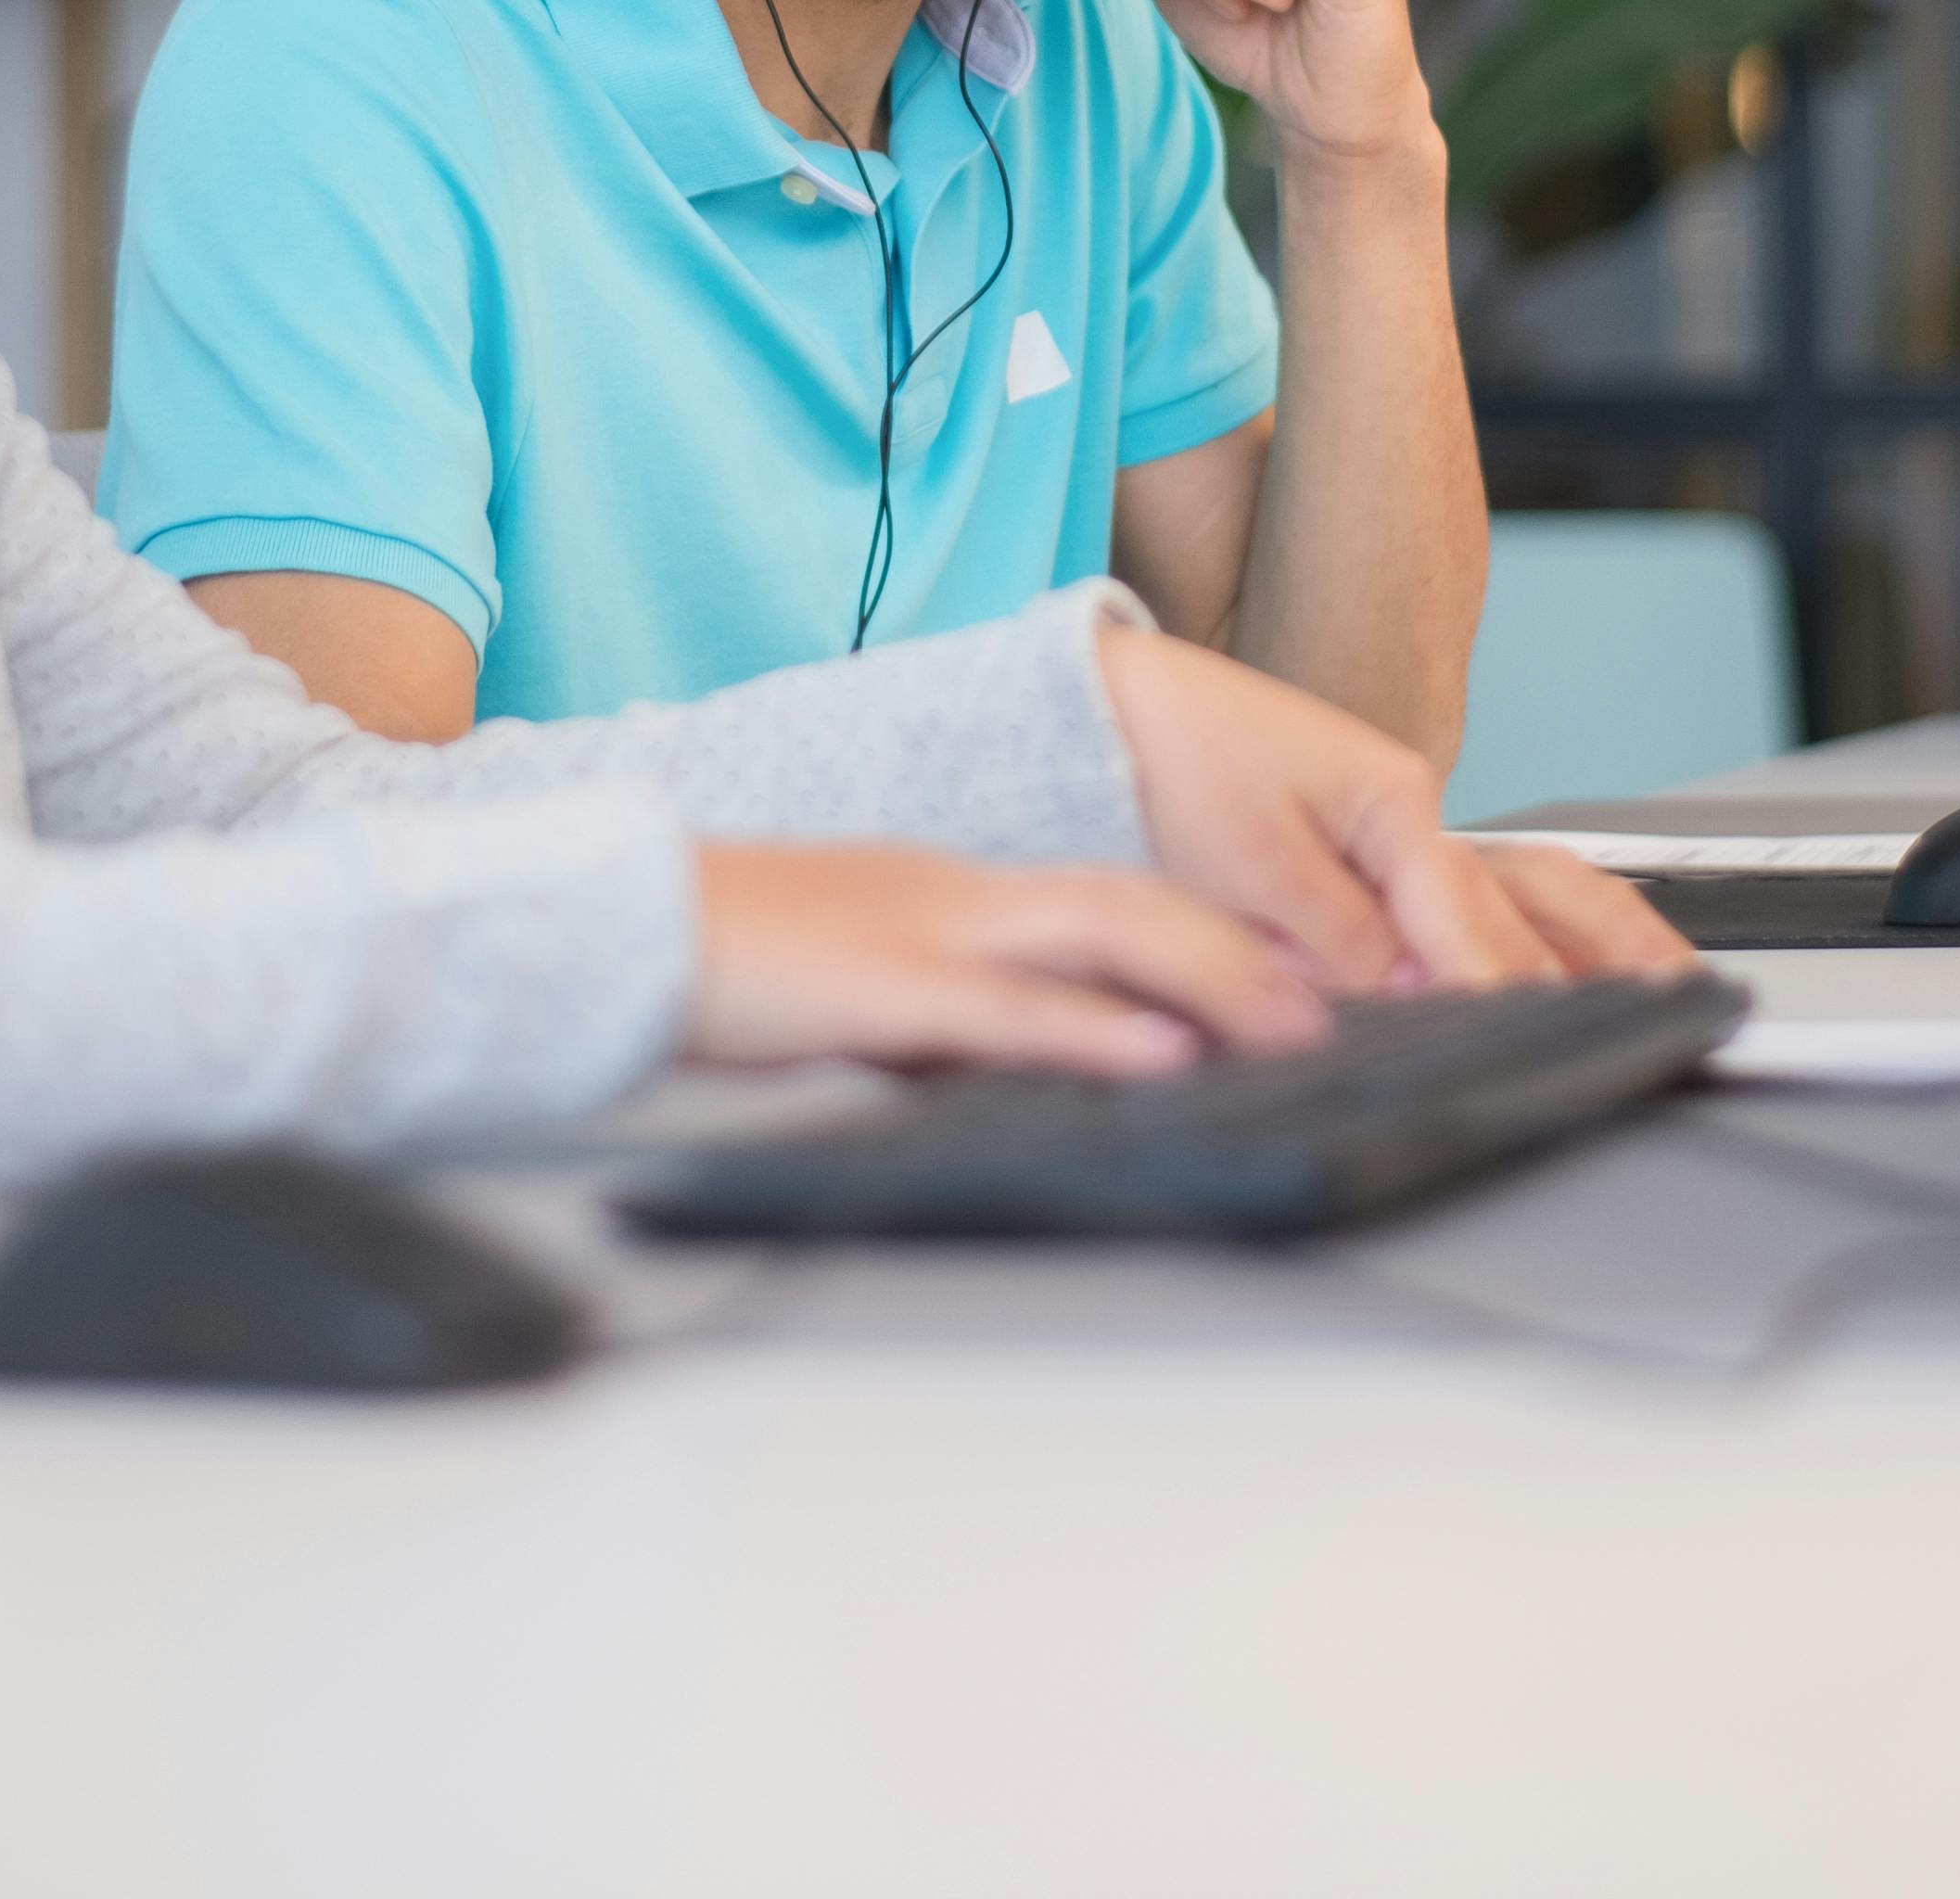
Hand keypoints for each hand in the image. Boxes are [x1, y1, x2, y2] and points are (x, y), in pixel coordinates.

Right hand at [684, 843, 1327, 1077]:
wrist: (620, 923)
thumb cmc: (735, 967)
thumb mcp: (866, 986)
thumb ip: (948, 1014)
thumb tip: (1032, 1062)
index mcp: (957, 897)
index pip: (1111, 901)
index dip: (1213, 935)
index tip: (1297, 980)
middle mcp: (961, 898)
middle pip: (1135, 904)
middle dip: (1247, 953)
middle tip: (1339, 1006)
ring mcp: (925, 932)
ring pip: (1101, 936)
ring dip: (1211, 979)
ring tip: (1297, 1026)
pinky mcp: (881, 986)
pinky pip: (1007, 1007)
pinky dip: (1094, 1030)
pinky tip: (1160, 1053)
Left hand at [1091, 623, 1689, 991]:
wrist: (1113, 706)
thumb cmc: (1168, 760)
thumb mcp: (1249, 863)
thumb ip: (1339, 937)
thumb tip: (1412, 995)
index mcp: (1392, 803)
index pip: (1467, 917)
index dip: (1499, 986)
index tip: (1538, 1035)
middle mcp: (1408, 812)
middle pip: (1526, 895)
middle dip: (1599, 956)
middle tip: (1670, 1009)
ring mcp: (1393, 828)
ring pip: (1520, 888)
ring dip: (1589, 938)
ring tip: (1659, 985)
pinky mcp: (1364, 850)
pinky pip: (1471, 897)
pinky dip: (1526, 932)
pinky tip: (1557, 968)